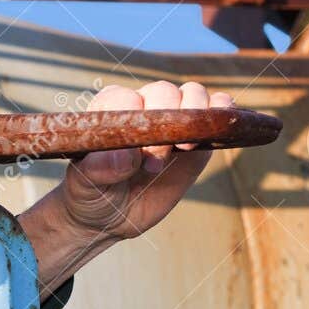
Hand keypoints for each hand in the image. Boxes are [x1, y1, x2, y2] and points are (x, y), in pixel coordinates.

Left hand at [19, 80, 226, 295]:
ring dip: (194, 118)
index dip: (136, 120)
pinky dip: (223, 113)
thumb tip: (123, 153)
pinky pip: (218, 110)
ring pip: (193, 93)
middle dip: (166, 124)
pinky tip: (215, 131)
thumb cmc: (90, 194)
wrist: (110, 216)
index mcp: (107, 111)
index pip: (126, 97)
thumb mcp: (85, 185)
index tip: (135, 151)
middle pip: (164, 92)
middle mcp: (140, 107)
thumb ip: (98, 169)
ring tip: (182, 149)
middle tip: (153, 164)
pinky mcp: (197, 134)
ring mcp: (171, 119)